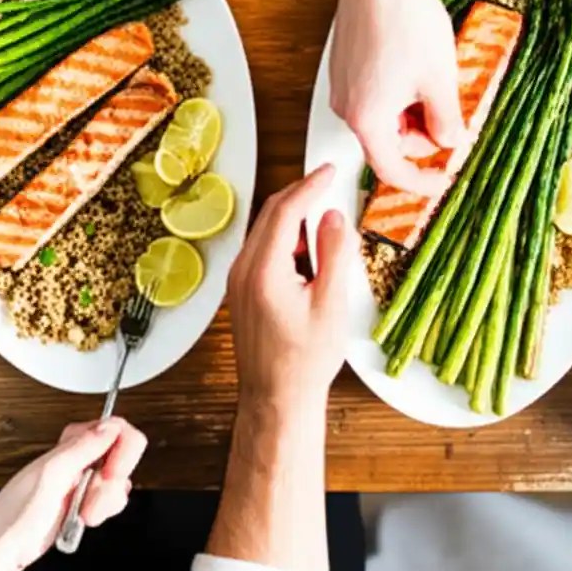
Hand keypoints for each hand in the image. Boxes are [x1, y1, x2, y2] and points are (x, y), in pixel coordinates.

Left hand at [0, 417, 146, 570]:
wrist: (2, 550)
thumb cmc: (13, 517)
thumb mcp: (50, 476)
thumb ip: (81, 448)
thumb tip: (110, 426)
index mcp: (68, 446)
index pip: (112, 429)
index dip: (122, 448)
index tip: (113, 471)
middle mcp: (76, 461)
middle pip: (120, 457)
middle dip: (113, 482)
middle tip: (94, 495)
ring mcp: (81, 483)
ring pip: (118, 482)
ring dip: (106, 501)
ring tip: (84, 512)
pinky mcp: (82, 503)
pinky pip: (109, 501)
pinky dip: (103, 512)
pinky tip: (85, 518)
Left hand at [228, 164, 359, 408]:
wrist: (276, 399)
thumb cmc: (304, 361)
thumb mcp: (330, 305)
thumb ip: (333, 255)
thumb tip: (334, 217)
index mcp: (264, 271)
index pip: (285, 210)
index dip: (310, 185)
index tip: (328, 171)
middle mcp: (243, 271)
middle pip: (270, 215)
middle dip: (300, 197)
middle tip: (329, 187)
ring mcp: (237, 282)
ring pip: (265, 232)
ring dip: (293, 222)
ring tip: (325, 234)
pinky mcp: (240, 292)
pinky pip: (261, 252)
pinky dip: (284, 243)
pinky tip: (307, 260)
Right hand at [330, 0, 460, 195]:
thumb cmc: (405, 21)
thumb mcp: (441, 80)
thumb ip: (447, 121)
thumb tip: (451, 142)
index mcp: (367, 119)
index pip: (391, 170)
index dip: (420, 181)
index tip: (442, 180)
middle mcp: (346, 107)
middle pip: (388, 142)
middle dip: (422, 136)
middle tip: (453, 115)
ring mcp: (342, 85)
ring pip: (383, 117)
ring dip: (412, 111)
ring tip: (436, 80)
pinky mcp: (345, 65)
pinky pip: (374, 94)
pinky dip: (399, 93)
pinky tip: (418, 66)